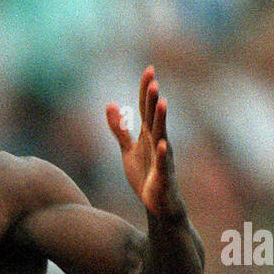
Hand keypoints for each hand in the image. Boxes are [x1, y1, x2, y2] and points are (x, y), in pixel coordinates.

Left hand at [106, 66, 178, 217]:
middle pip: (154, 117)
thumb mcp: (127, 150)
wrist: (156, 203)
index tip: (149, 69)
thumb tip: (110, 105)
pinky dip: (163, 154)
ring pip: (161, 135)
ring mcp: (162, 157)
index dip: (146, 90)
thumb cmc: (145, 175)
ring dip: (161, 119)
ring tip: (161, 102)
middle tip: (153, 80)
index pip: (146, 108)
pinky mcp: (163, 175)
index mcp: (148, 135)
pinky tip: (163, 144)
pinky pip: (163, 163)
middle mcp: (157, 141)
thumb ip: (119, 129)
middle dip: (152, 99)